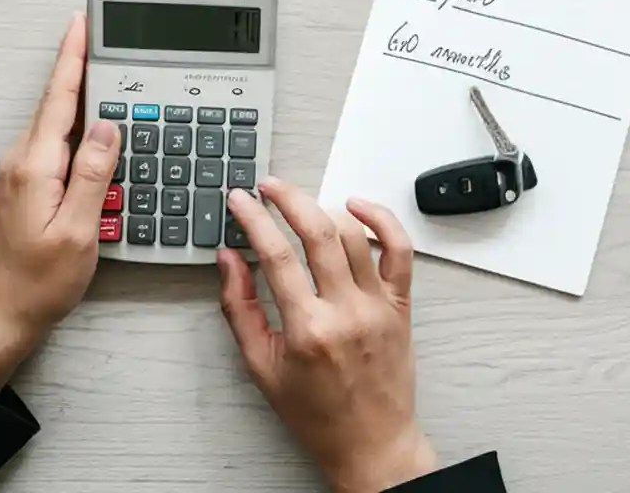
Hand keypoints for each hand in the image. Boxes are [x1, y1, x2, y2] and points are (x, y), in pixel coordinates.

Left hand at [0, 13, 120, 394]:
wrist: (3, 315)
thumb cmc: (39, 283)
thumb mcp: (78, 231)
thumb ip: (93, 175)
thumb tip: (106, 126)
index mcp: (33, 166)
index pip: (58, 99)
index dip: (72, 58)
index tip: (80, 23)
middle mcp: (20, 162)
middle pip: (57, 104)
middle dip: (81, 71)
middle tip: (105, 40)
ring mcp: (19, 174)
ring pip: (57, 126)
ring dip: (82, 103)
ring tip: (110, 82)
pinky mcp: (24, 187)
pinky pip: (55, 147)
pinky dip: (78, 133)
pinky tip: (96, 135)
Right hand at [217, 179, 437, 491]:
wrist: (372, 443)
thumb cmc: (317, 413)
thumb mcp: (261, 366)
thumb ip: (240, 308)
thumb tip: (228, 259)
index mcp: (307, 329)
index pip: (275, 254)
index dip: (253, 219)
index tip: (240, 200)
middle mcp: (346, 312)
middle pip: (317, 232)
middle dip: (287, 198)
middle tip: (268, 186)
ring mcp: (378, 306)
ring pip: (353, 235)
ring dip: (323, 207)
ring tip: (300, 202)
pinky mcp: (401, 306)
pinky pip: (399, 251)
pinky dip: (382, 221)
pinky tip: (357, 207)